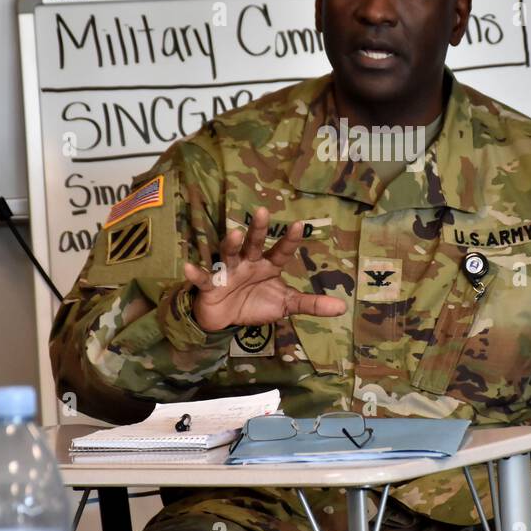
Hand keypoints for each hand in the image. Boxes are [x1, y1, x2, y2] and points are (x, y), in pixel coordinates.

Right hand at [182, 206, 346, 331]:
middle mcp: (248, 262)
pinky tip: (188, 267)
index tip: (300, 224)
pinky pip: (202, 278)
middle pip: (254, 243)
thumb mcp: (285, 305)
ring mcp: (228, 272)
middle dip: (257, 229)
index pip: (281, 251)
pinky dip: (195, 273)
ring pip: (229, 254)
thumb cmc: (256, 303)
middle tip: (262, 211)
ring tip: (233, 234)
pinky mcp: (209, 285)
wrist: (224, 318)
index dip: (290, 240)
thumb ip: (310, 304)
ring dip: (230, 245)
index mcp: (268, 265)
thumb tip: (343, 308)